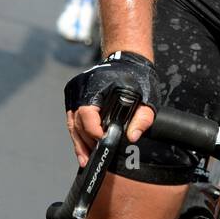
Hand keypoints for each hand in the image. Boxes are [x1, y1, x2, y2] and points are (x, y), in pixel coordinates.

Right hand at [64, 51, 160, 165]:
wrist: (129, 60)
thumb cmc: (138, 76)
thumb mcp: (147, 97)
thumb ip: (143, 118)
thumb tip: (132, 137)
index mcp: (96, 85)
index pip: (86, 113)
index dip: (93, 131)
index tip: (103, 141)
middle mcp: (81, 88)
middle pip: (76, 122)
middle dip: (84, 143)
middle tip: (92, 158)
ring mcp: (75, 91)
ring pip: (72, 123)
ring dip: (79, 142)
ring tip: (85, 159)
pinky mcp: (75, 95)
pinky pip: (73, 118)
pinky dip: (78, 133)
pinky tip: (82, 147)